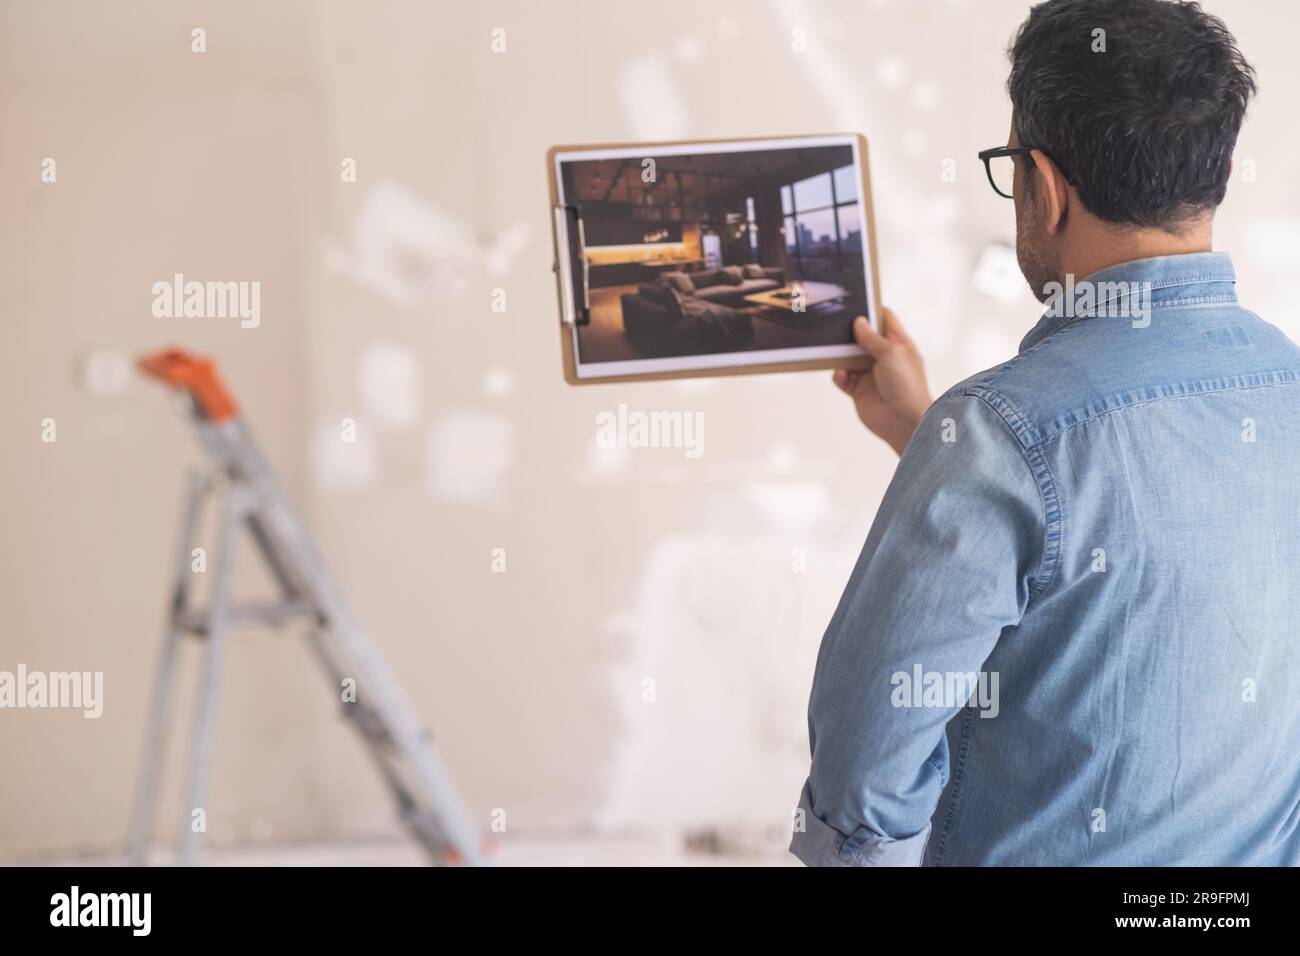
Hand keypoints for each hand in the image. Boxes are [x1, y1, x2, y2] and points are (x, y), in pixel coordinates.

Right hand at [832, 307, 932, 455]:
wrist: (903, 421)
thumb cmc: (907, 386)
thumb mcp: (891, 352)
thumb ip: (872, 337)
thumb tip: (858, 322)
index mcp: (898, 344)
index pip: (884, 320)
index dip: (871, 310)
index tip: (856, 300)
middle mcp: (884, 357)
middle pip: (862, 337)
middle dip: (849, 332)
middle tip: (835, 325)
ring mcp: (871, 374)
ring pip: (848, 357)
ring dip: (840, 355)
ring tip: (833, 352)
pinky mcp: (859, 391)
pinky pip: (843, 378)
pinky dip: (839, 375)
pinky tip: (841, 375)